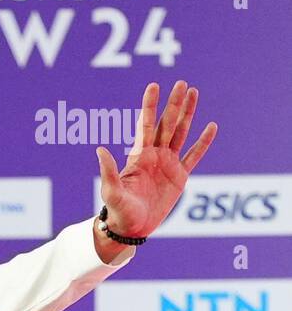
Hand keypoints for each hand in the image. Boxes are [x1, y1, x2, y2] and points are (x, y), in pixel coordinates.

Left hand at [95, 80, 217, 237]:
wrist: (132, 228)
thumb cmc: (118, 210)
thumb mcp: (111, 191)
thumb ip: (108, 171)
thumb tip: (99, 150)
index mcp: (139, 155)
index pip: (146, 124)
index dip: (149, 106)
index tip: (153, 86)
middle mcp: (155, 155)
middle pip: (166, 123)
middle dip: (173, 104)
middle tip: (180, 83)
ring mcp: (168, 164)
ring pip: (181, 133)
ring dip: (188, 114)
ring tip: (194, 93)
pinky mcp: (180, 176)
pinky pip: (195, 156)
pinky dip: (203, 142)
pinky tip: (212, 126)